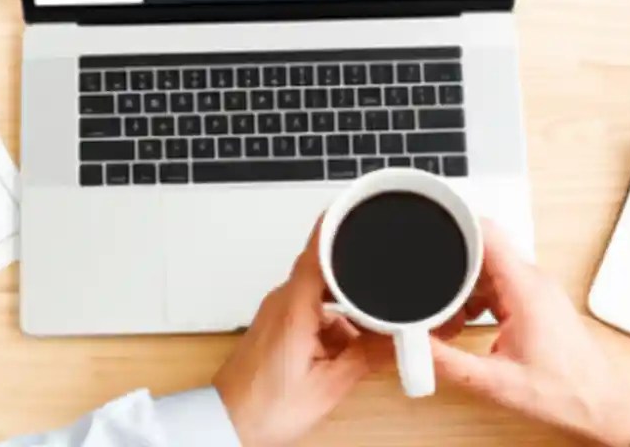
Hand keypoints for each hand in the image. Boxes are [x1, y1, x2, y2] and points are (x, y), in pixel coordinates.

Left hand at [213, 221, 378, 446]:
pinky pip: (316, 308)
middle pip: (330, 267)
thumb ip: (368, 356)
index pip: (318, 246)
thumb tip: (401, 337)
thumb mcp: (329, 385)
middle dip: (361, 276)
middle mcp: (284, 300)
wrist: (227, 424)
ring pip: (326, 291)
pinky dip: (338, 321)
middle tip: (392, 288)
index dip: (342, 223)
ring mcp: (281, 310)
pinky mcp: (280, 324)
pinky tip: (352, 345)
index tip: (364, 206)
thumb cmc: (263, 407)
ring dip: (351, 306)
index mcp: (294, 305)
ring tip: (375, 330)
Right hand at [431, 221, 629, 446]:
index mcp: (526, 290)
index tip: (429, 228)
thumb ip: (449, 362)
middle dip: (449, 269)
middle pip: (481, 251)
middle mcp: (533, 281)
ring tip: (447, 320)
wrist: (600, 405)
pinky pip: (497, 285)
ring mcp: (535, 289)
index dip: (454, 225)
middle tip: (430, 297)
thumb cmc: (564, 393)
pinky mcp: (534, 300)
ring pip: (486, 269)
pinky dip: (476, 299)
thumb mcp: (496, 382)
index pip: (488, 233)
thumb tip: (414, 345)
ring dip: (462, 288)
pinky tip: (464, 324)